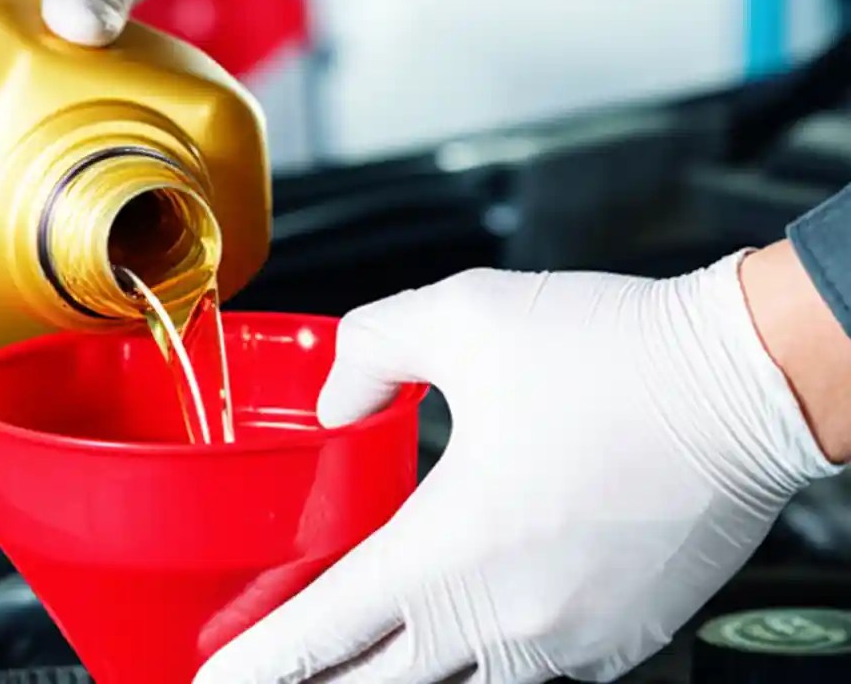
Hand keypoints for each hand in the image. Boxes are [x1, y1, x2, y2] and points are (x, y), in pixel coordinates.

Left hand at [195, 247, 843, 682]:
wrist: (749, 382)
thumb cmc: (620, 353)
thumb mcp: (465, 317)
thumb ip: (370, 350)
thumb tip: (337, 398)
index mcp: (451, 547)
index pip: (323, 633)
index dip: (258, 665)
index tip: (215, 680)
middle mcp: (505, 616)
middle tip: (285, 672)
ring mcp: (566, 643)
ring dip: (404, 677)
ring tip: (370, 656)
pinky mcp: (619, 644)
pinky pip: (529, 673)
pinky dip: (486, 659)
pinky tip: (475, 624)